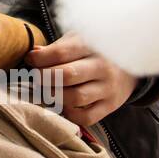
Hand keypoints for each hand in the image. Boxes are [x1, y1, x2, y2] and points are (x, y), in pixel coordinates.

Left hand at [24, 33, 138, 126]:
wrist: (129, 66)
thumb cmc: (93, 51)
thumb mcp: (77, 41)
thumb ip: (56, 48)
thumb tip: (33, 54)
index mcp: (92, 46)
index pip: (62, 53)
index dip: (41, 58)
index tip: (30, 59)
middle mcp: (102, 67)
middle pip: (67, 75)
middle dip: (44, 77)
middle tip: (36, 77)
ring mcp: (107, 89)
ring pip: (75, 97)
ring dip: (54, 95)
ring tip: (46, 90)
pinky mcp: (109, 106)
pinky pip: (86, 117)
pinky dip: (68, 113)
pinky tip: (62, 103)